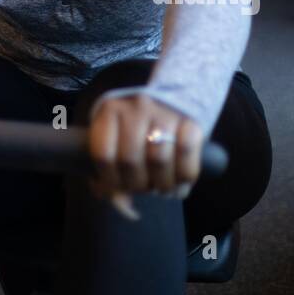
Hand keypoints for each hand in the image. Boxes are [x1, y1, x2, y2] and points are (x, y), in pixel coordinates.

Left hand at [87, 95, 202, 209]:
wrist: (179, 97)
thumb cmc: (141, 125)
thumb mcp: (119, 135)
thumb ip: (111, 164)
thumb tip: (111, 197)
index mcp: (110, 110)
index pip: (103, 155)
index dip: (112, 180)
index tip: (122, 187)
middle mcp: (136, 107)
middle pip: (130, 161)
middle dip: (138, 185)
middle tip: (145, 189)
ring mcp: (164, 112)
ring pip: (159, 161)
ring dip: (162, 186)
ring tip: (163, 190)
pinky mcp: (190, 120)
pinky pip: (186, 155)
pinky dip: (184, 177)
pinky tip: (181, 184)